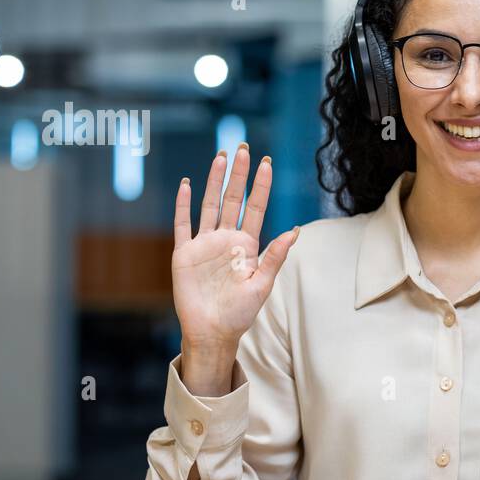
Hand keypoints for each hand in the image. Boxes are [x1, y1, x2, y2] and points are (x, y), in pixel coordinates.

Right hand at [172, 143, 298, 354]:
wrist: (212, 332)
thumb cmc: (240, 313)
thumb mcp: (262, 284)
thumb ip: (275, 257)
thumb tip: (296, 231)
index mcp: (247, 246)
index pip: (256, 208)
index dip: (261, 186)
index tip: (267, 163)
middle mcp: (226, 240)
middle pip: (233, 199)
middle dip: (238, 175)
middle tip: (243, 148)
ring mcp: (204, 245)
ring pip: (209, 205)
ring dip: (215, 181)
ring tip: (221, 156)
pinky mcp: (184, 254)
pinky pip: (183, 224)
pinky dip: (184, 205)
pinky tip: (187, 184)